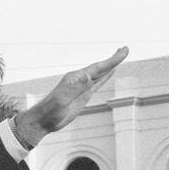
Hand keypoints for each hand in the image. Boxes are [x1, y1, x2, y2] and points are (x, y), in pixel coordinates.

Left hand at [13, 46, 128, 146]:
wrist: (43, 120)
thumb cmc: (50, 110)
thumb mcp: (62, 99)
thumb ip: (75, 88)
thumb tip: (88, 76)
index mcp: (75, 78)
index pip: (98, 67)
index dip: (112, 60)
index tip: (123, 51)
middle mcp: (79, 80)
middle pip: (100, 67)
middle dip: (113, 59)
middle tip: (125, 48)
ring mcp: (82, 87)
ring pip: (100, 74)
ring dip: (110, 66)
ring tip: (119, 56)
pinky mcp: (83, 95)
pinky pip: (97, 83)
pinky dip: (105, 77)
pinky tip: (110, 72)